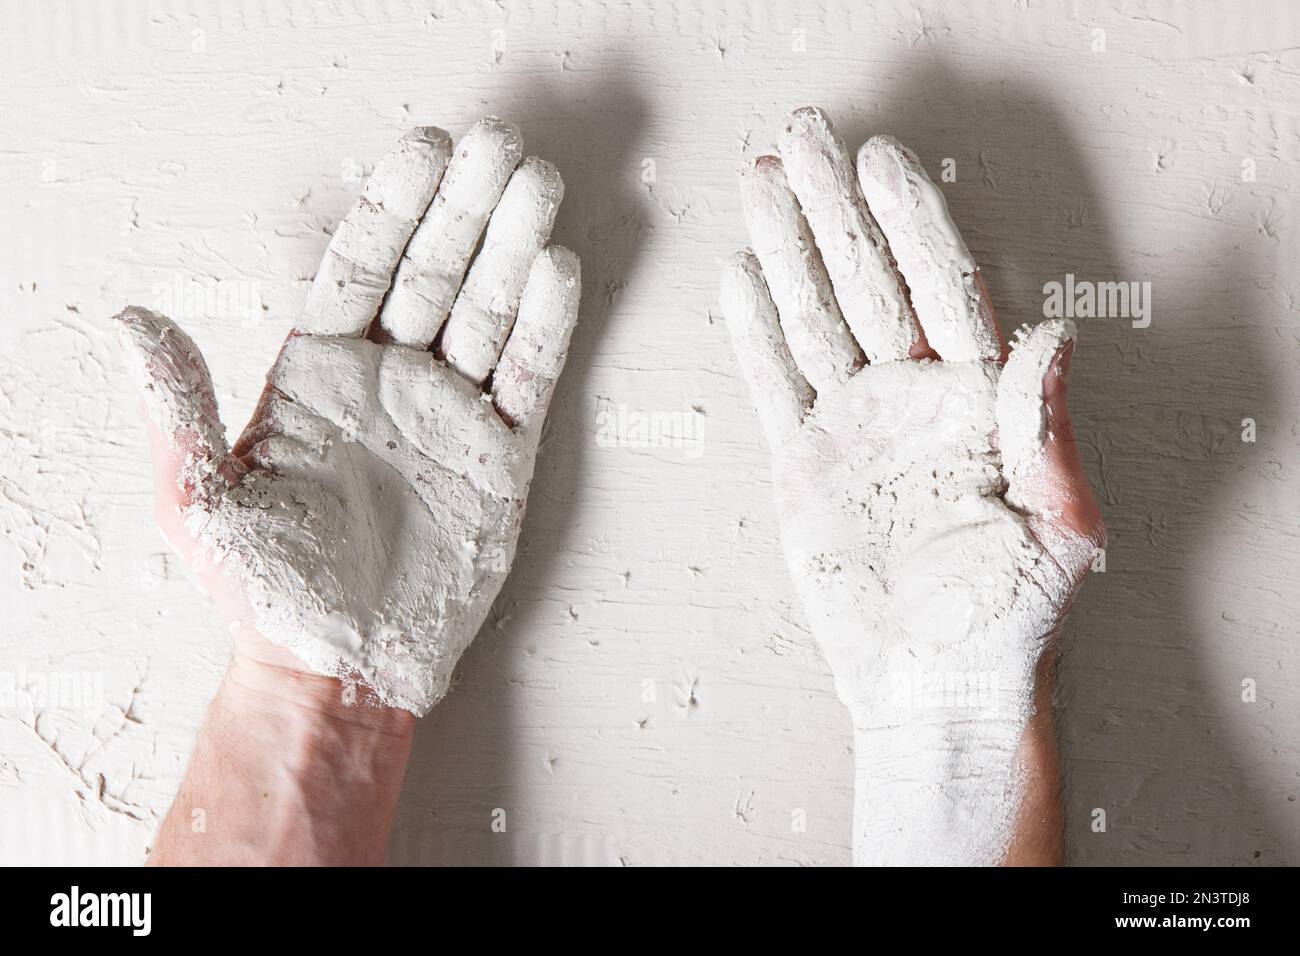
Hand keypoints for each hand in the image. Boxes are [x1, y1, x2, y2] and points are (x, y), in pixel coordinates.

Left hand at [116, 119, 579, 716]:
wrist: (339, 670)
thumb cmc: (265, 595)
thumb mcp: (198, 503)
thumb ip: (178, 410)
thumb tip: (132, 322)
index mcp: (318, 377)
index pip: (360, 271)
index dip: (393, 210)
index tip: (424, 151)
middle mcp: (390, 383)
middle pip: (435, 277)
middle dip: (467, 211)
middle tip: (500, 149)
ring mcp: (450, 417)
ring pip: (488, 315)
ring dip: (514, 250)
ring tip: (538, 188)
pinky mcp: (500, 462)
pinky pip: (527, 383)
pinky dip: (544, 331)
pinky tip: (556, 273)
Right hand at [721, 108, 1103, 863]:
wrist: (934, 687)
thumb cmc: (1008, 620)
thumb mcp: (1056, 530)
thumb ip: (1047, 435)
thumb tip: (1050, 340)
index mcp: (981, 403)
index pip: (943, 290)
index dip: (913, 224)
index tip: (882, 163)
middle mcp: (914, 400)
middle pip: (869, 284)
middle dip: (833, 209)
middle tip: (801, 137)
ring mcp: (855, 428)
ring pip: (815, 319)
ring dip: (787, 252)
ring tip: (759, 183)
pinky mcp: (805, 465)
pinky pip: (775, 385)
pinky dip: (755, 333)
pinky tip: (741, 278)